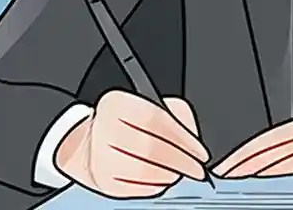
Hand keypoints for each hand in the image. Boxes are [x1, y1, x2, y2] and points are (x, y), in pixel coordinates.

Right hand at [54, 90, 209, 197]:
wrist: (91, 142)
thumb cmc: (129, 123)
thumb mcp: (152, 105)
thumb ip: (177, 115)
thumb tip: (194, 140)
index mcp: (115, 103)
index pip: (154, 119)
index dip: (183, 138)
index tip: (200, 152)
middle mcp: (102, 129)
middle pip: (150, 148)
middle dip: (182, 162)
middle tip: (197, 169)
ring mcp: (100, 158)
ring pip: (144, 172)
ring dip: (170, 175)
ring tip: (180, 173)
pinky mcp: (102, 181)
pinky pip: (136, 189)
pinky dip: (156, 186)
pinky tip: (164, 180)